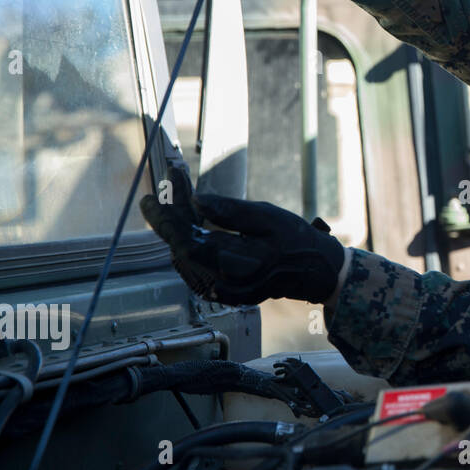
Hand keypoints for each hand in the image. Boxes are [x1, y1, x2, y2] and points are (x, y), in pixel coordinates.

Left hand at [140, 165, 344, 304]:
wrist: (316, 272)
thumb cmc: (297, 242)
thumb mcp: (269, 219)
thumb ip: (231, 212)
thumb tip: (196, 201)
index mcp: (233, 265)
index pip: (186, 245)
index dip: (166, 221)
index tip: (153, 196)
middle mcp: (221, 282)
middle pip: (181, 246)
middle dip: (172, 212)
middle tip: (169, 181)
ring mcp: (219, 288)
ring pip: (184, 253)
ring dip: (178, 223)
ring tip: (177, 192)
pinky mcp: (220, 287)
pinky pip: (193, 261)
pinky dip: (188, 236)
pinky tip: (190, 216)